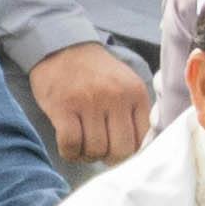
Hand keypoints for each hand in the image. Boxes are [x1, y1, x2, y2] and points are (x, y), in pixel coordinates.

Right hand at [23, 39, 150, 161]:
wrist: (62, 46)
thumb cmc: (95, 73)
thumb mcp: (125, 84)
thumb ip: (136, 112)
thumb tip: (141, 150)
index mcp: (135, 93)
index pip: (143, 140)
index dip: (131, 153)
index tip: (120, 151)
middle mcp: (115, 97)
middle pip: (120, 151)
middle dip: (110, 158)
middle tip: (101, 150)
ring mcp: (88, 102)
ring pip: (95, 150)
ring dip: (88, 155)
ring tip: (84, 145)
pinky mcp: (63, 108)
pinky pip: (71, 145)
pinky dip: (70, 152)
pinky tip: (70, 146)